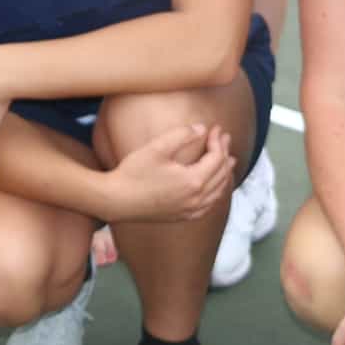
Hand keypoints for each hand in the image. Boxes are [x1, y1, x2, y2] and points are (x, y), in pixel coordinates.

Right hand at [104, 122, 234, 221]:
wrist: (116, 200)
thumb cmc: (134, 173)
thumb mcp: (157, 147)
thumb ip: (182, 134)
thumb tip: (202, 128)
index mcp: (193, 181)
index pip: (216, 158)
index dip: (218, 140)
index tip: (216, 128)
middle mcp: (196, 199)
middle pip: (221, 174)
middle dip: (224, 153)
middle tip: (224, 138)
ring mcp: (190, 210)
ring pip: (218, 191)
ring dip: (225, 173)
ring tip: (228, 160)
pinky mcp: (182, 217)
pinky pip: (209, 205)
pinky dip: (216, 192)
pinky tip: (214, 187)